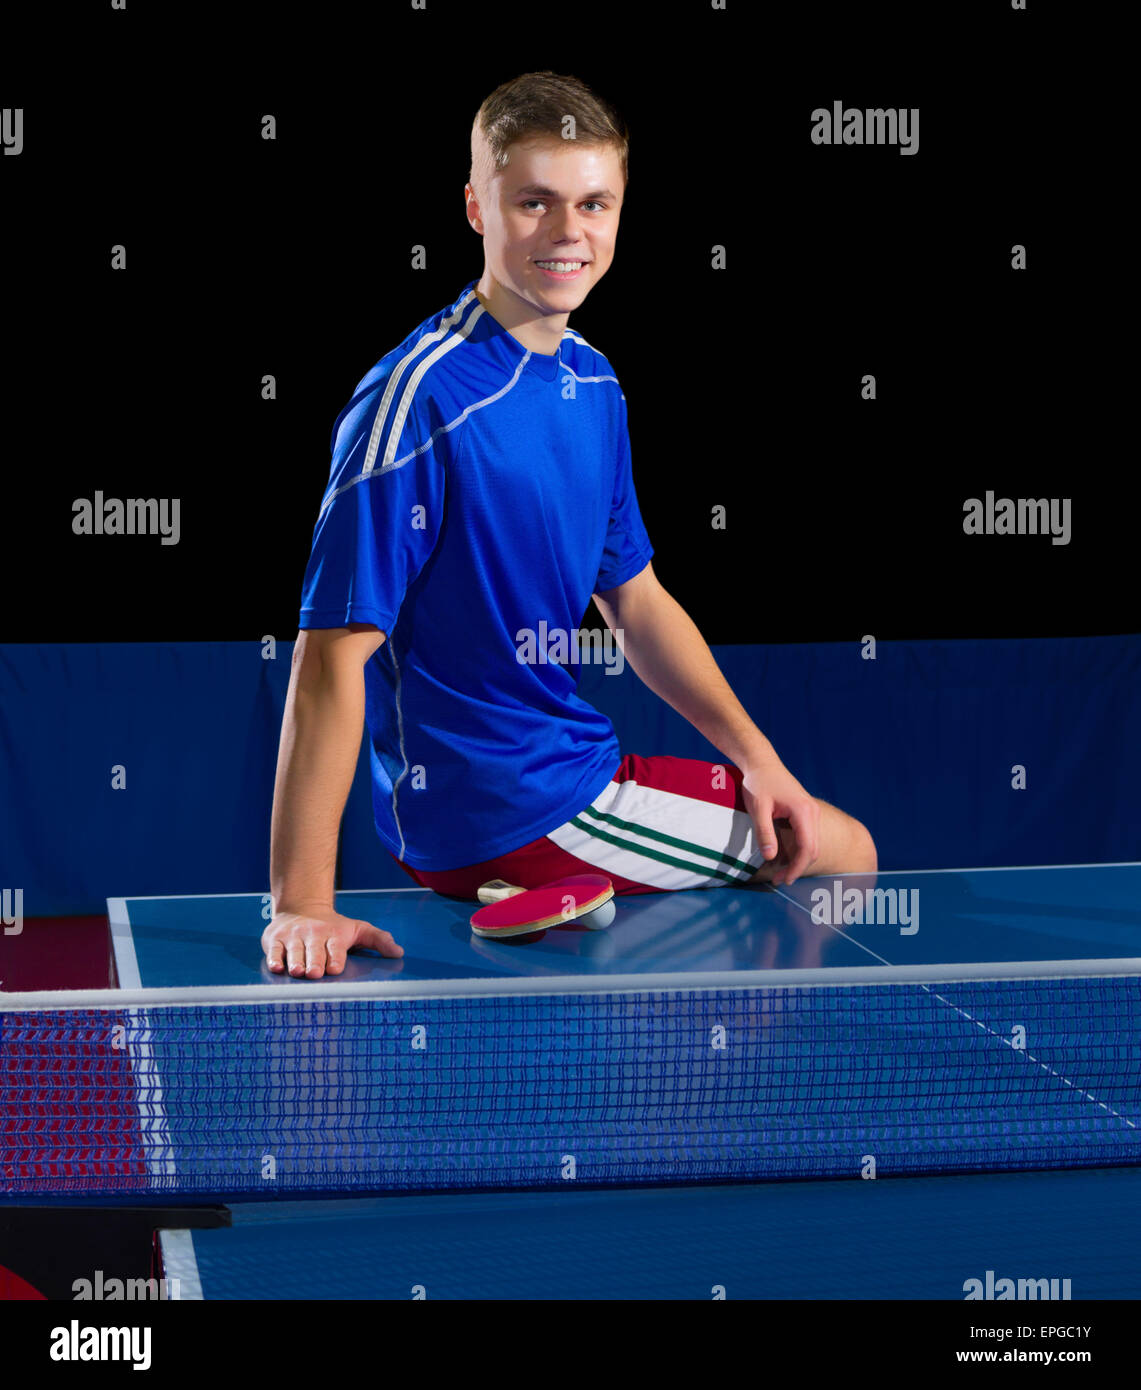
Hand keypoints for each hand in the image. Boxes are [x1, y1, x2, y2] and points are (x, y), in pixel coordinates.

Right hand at [262, 907, 403, 978]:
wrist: (302, 907)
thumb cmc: (334, 926)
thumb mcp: (358, 929)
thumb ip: (379, 940)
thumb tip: (399, 953)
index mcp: (334, 934)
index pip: (335, 947)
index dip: (335, 957)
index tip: (335, 968)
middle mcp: (313, 934)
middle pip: (314, 951)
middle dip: (314, 962)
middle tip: (315, 973)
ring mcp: (293, 936)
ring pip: (294, 951)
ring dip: (295, 962)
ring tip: (297, 972)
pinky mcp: (275, 938)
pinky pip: (273, 950)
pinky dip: (274, 958)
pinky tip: (276, 967)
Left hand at [740, 760, 819, 885]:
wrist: (762, 763)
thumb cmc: (759, 783)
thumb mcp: (758, 808)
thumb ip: (764, 832)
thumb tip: (771, 857)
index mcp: (804, 811)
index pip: (808, 848)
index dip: (797, 868)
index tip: (784, 880)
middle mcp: (813, 813)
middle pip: (813, 849)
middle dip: (797, 868)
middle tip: (778, 880)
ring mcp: (811, 812)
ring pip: (811, 844)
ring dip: (798, 861)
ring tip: (778, 873)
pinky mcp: (806, 813)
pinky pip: (807, 837)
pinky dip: (798, 851)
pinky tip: (783, 857)